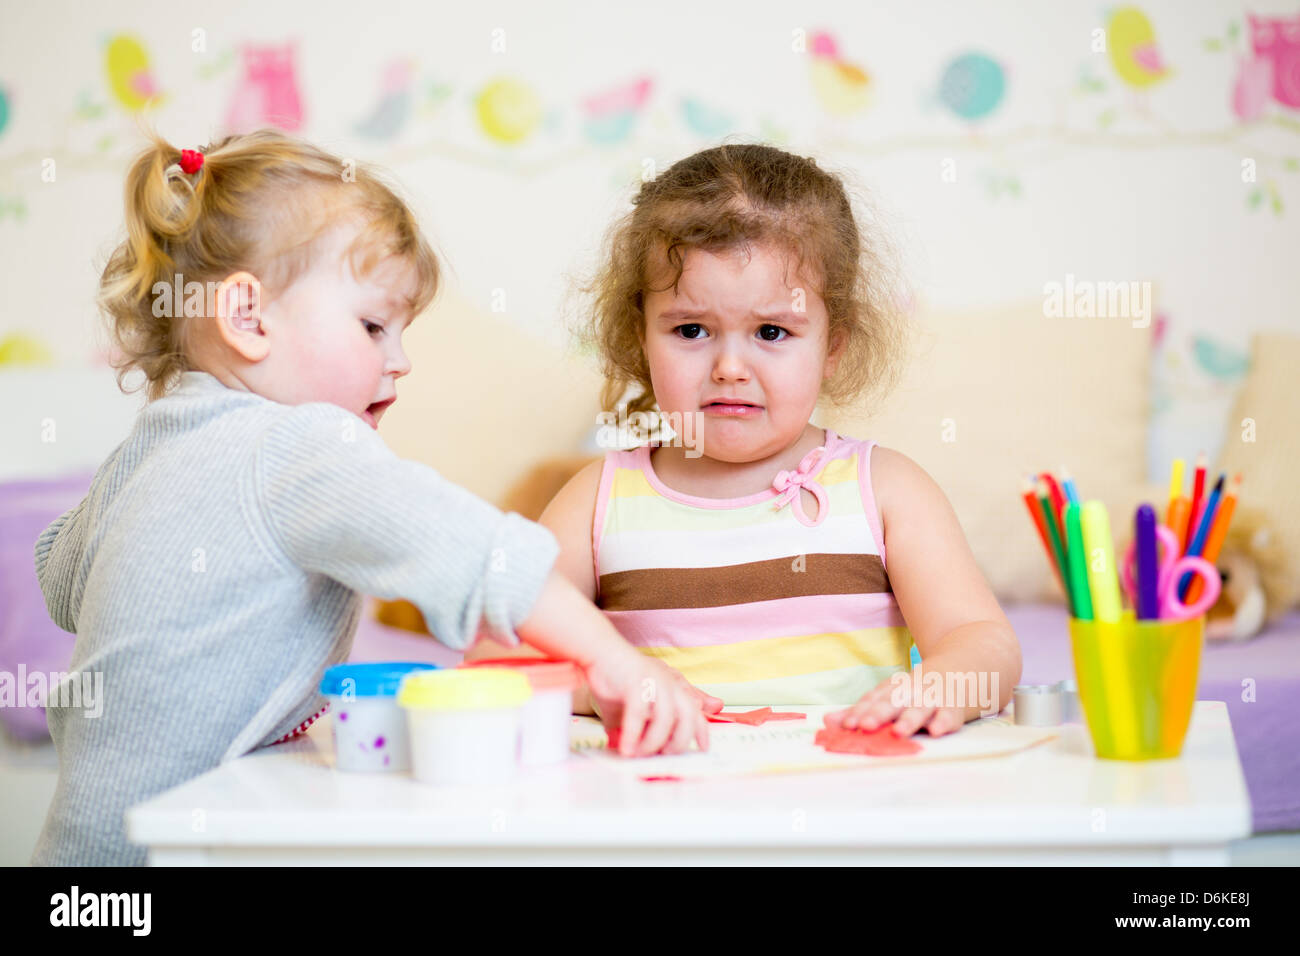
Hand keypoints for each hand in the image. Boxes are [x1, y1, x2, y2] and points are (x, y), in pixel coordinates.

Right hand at [585, 650, 710, 756]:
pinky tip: (626, 748)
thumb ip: (649, 722)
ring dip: (653, 742)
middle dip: (678, 740)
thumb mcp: (639, 704)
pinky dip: (633, 734)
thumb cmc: (619, 679)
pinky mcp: (635, 680)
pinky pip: (639, 713)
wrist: (598, 652)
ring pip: (666, 718)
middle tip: (662, 754)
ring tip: (639, 754)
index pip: (695, 710)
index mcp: (673, 686)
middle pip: (688, 715)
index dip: (701, 730)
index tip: (704, 748)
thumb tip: (654, 745)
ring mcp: (654, 680)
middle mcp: (669, 682)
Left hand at [830, 679, 968, 737]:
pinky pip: (948, 716)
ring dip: (909, 720)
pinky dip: (943, 722)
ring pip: (920, 708)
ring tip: (898, 732)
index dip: (859, 711)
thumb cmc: (916, 690)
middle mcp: (910, 691)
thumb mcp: (889, 695)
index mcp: (892, 689)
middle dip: (879, 714)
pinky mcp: (953, 708)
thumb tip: (827, 721)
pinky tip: (936, 731)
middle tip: (865, 726)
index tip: (847, 725)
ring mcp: (932, 698)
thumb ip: (861, 710)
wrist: (961, 669)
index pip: (873, 699)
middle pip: (893, 702)